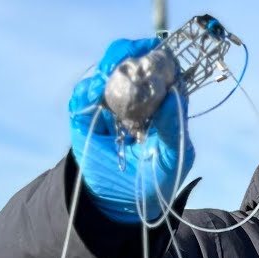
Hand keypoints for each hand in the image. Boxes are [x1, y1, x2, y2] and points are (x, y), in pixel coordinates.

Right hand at [69, 38, 195, 222]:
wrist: (120, 203)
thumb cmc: (154, 181)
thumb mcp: (172, 159)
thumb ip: (174, 130)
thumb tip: (173, 96)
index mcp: (161, 106)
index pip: (162, 73)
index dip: (162, 59)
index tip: (162, 53)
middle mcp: (134, 99)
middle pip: (132, 64)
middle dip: (132, 54)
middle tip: (134, 56)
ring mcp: (108, 105)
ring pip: (106, 73)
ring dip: (110, 66)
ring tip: (113, 69)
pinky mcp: (86, 117)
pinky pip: (83, 96)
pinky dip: (89, 90)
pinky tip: (96, 90)